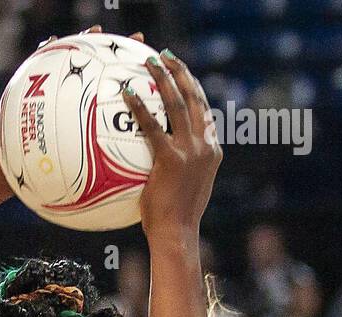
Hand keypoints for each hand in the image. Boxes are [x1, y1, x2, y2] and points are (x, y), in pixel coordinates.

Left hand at [122, 51, 220, 247]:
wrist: (178, 234)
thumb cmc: (176, 220)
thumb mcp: (187, 190)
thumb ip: (183, 170)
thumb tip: (166, 163)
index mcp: (213, 151)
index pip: (205, 111)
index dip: (193, 88)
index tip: (183, 73)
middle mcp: (206, 146)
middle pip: (195, 98)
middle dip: (181, 72)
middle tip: (166, 57)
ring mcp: (191, 151)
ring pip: (178, 104)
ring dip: (164, 78)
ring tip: (150, 62)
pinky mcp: (171, 159)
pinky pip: (153, 126)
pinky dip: (140, 107)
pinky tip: (128, 94)